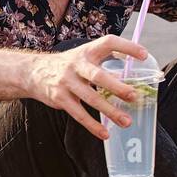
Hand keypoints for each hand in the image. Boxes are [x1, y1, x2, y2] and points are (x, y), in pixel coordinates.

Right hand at [24, 34, 146, 139]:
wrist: (33, 72)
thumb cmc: (67, 65)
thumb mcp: (83, 56)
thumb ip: (105, 61)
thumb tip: (132, 74)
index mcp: (87, 52)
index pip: (108, 43)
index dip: (126, 47)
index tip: (144, 55)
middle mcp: (76, 65)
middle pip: (98, 76)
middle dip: (117, 87)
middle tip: (134, 96)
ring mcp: (66, 82)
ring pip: (91, 98)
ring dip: (110, 111)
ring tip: (126, 121)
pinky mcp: (60, 98)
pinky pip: (78, 114)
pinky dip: (92, 125)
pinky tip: (104, 133)